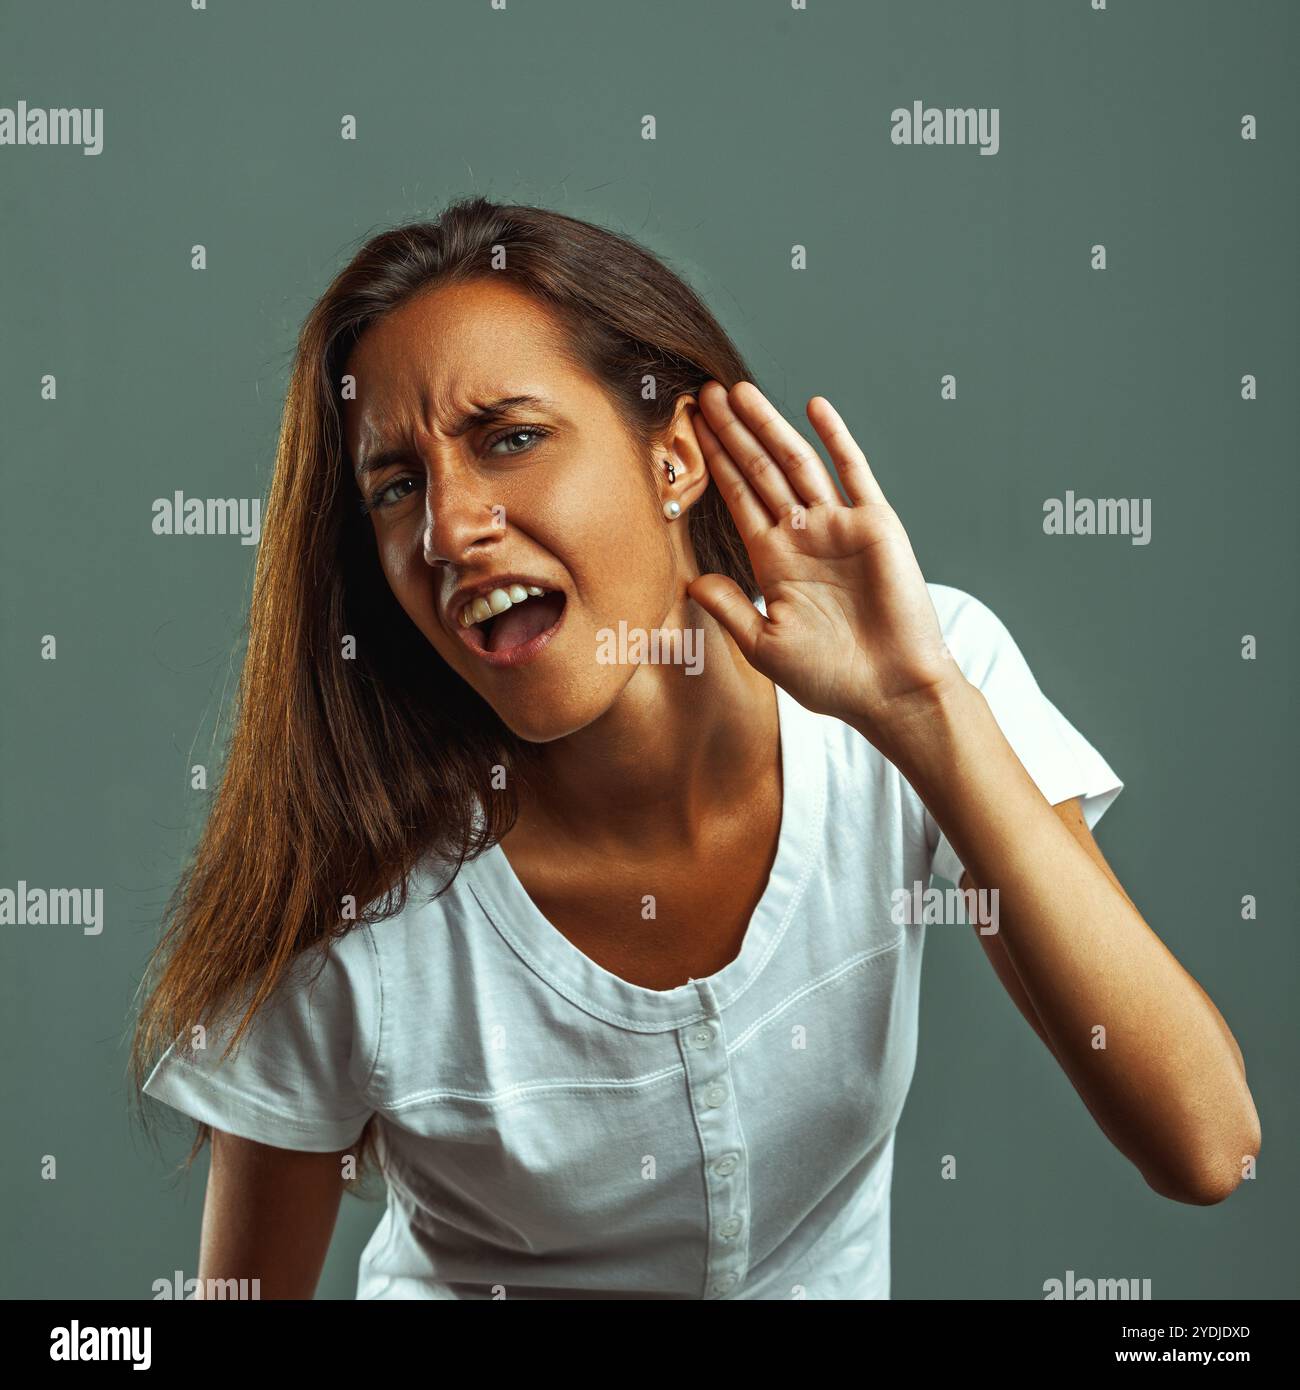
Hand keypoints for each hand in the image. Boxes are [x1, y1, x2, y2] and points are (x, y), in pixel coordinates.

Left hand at [687, 380, 963, 740]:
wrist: (890, 690)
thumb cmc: (830, 678)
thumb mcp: (765, 645)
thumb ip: (730, 608)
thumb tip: (690, 581)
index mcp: (773, 561)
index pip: (737, 499)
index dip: (714, 464)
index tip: (688, 431)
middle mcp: (803, 535)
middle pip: (760, 471)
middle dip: (733, 433)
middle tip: (704, 393)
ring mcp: (838, 525)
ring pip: (796, 462)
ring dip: (769, 426)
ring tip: (740, 391)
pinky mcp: (875, 524)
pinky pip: (853, 472)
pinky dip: (835, 438)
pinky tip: (814, 407)